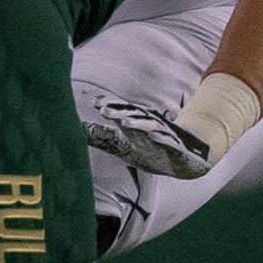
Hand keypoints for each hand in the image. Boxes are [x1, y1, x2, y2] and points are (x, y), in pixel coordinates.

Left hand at [84, 95, 213, 178]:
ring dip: (138, 123)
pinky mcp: (176, 147)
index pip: (121, 111)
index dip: (110, 105)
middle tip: (105, 110)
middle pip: (133, 116)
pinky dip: (161, 138)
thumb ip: (100, 135)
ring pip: (150, 127)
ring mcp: (164, 136)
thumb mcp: (121, 144)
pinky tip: (153, 136)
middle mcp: (149, 126)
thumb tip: (76, 128)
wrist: (186, 161)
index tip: (94, 101)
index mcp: (136, 124)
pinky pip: (169, 142)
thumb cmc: (150, 150)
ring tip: (125, 122)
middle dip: (120, 112)